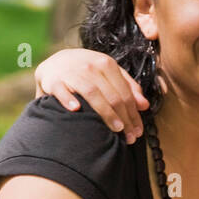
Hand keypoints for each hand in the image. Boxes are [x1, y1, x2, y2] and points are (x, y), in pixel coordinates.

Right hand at [34, 50, 149, 143]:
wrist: (55, 62)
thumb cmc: (86, 72)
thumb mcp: (108, 74)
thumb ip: (127, 87)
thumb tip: (144, 105)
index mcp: (106, 64)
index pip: (125, 92)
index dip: (134, 113)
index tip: (138, 131)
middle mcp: (90, 66)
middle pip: (112, 95)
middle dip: (124, 118)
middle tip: (129, 137)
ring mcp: (71, 72)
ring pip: (92, 93)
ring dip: (106, 112)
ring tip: (116, 129)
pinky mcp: (53, 80)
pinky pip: (61, 90)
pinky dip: (68, 99)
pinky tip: (76, 109)